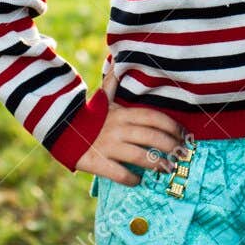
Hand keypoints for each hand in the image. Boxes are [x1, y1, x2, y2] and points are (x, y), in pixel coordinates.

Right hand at [72, 61, 189, 185]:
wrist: (60, 129)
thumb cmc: (86, 116)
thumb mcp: (102, 99)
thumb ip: (112, 84)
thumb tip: (117, 63)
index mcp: (123, 113)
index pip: (154, 117)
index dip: (172, 126)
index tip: (184, 134)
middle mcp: (118, 129)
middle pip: (153, 137)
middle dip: (171, 146)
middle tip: (182, 154)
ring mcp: (108, 146)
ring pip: (141, 156)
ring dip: (158, 164)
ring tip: (168, 169)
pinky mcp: (97, 162)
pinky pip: (119, 173)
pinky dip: (131, 179)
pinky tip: (138, 181)